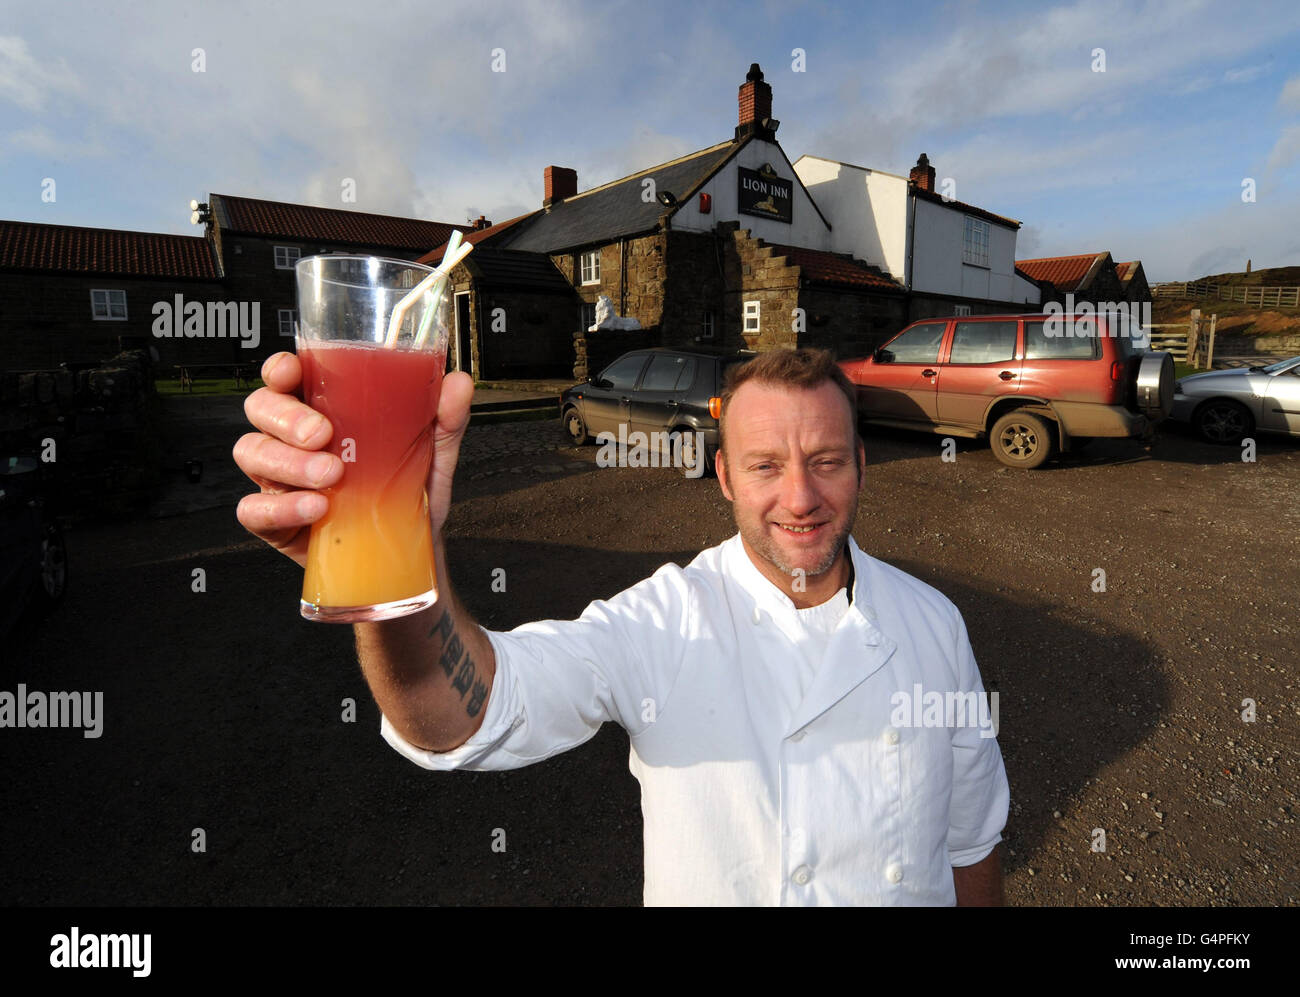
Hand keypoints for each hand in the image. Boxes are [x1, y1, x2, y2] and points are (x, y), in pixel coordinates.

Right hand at [234, 352, 473, 566]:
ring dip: (287, 461)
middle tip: (323, 434)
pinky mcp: (274, 521)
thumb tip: (458, 384)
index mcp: (322, 411)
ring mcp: (278, 479)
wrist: (406, 554)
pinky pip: (254, 509)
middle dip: (286, 417)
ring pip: (251, 453)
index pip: (286, 378)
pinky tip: (315, 508)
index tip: (294, 370)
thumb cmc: (405, 494)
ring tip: (329, 476)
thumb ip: (443, 420)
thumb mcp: (431, 455)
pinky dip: (281, 507)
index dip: (280, 368)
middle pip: (260, 409)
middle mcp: (292, 440)